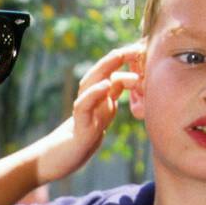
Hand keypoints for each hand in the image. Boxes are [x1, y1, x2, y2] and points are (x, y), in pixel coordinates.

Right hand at [36, 46, 142, 184]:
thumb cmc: (83, 134)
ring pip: (91, 83)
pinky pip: (84, 106)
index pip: (110, 71)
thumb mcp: (103, 113)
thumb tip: (130, 80)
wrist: (62, 157)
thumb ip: (112, 97)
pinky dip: (94, 94)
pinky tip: (105, 85)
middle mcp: (88, 98)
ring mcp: (83, 110)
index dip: (125, 60)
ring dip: (105, 68)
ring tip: (118, 56)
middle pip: (100, 71)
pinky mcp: (79, 125)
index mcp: (96, 94)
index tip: (143, 50)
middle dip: (117, 57)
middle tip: (134, 47)